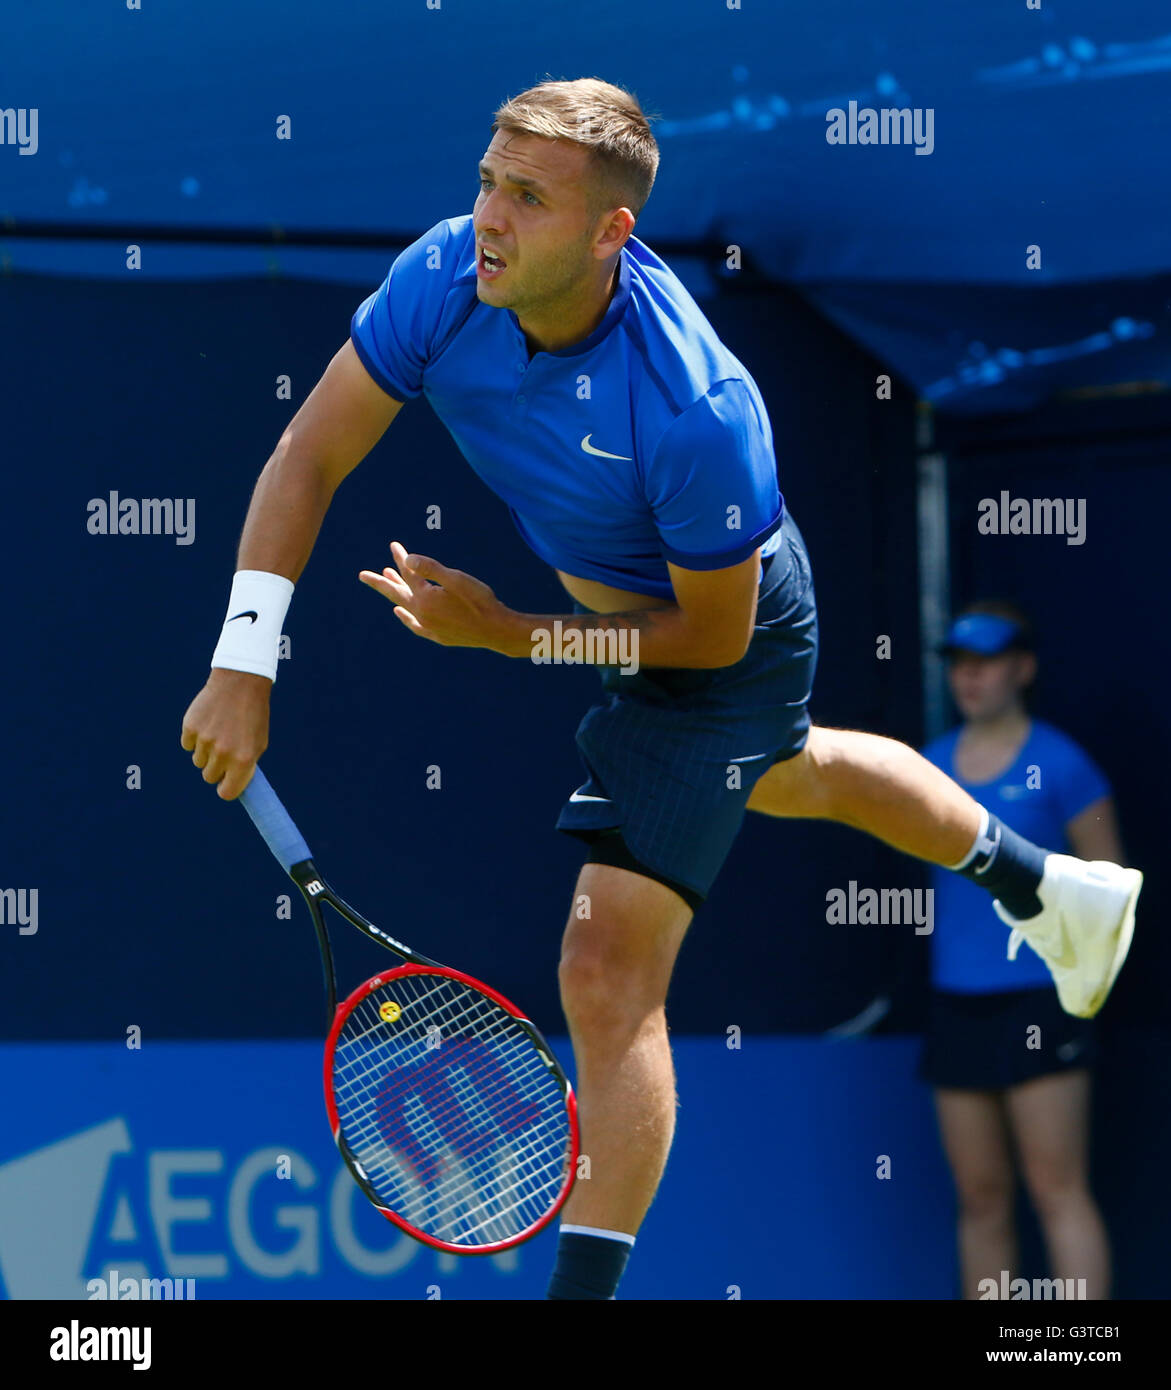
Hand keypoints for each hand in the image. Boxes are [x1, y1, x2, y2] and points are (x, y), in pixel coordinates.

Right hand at [180, 668, 270, 798]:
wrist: (240, 682)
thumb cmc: (253, 715)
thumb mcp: (258, 743)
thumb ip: (245, 767)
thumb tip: (231, 785)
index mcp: (243, 760)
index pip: (227, 792)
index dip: (226, 788)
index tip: (226, 783)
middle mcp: (223, 752)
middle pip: (209, 777)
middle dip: (216, 768)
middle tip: (225, 750)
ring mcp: (205, 740)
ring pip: (197, 761)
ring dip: (206, 752)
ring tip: (218, 731)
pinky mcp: (190, 727)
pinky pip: (187, 744)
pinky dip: (194, 738)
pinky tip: (207, 722)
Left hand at [359, 541, 513, 650]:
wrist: (497, 630)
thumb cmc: (480, 601)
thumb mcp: (457, 579)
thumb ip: (430, 568)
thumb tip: (406, 560)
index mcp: (425, 598)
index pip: (408, 574)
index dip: (400, 558)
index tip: (393, 545)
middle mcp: (422, 613)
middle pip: (397, 593)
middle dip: (381, 582)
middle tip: (362, 575)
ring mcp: (429, 626)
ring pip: (405, 607)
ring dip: (395, 593)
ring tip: (386, 580)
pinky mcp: (437, 635)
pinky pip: (414, 625)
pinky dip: (405, 617)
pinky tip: (400, 612)